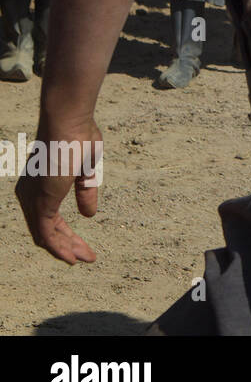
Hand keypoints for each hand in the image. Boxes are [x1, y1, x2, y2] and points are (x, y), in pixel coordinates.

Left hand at [14, 119, 102, 264]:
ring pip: (46, 235)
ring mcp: (34, 199)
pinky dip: (59, 247)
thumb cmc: (78, 137)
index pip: (52, 218)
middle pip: (48, 230)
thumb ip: (85, 192)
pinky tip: (71, 257)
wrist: (69, 122)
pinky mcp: (40, 202)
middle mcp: (31, 195)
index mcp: (41, 186)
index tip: (83, 245)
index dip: (67, 234)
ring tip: (85, 259)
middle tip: (88, 257)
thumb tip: (88, 215)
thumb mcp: (87, 170)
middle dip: (68, 245)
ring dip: (65, 249)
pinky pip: (46, 233)